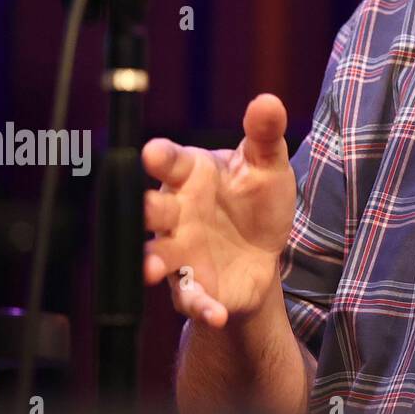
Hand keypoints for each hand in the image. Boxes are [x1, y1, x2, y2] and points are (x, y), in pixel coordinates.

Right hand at [141, 93, 296, 328]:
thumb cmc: (256, 199)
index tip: (154, 152)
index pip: (171, 161)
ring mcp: (181, 251)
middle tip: (146, 207)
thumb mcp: (268, 164)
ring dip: (153, 262)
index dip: (161, 156)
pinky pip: (191, 297)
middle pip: (154, 209)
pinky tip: (213, 313)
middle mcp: (177, 213)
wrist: (262, 253)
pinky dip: (200, 306)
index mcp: (192, 175)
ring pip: (158, 255)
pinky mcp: (194, 285)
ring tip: (153, 268)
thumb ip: (265, 134)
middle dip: (148, 208)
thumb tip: (267, 100)